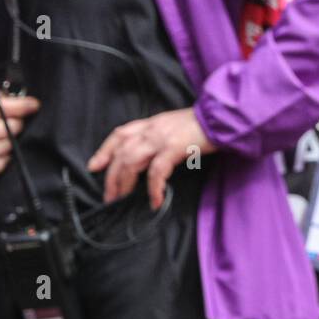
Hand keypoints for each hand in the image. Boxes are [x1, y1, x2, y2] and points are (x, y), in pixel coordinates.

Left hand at [88, 107, 216, 209]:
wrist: (223, 117)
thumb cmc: (204, 125)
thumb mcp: (176, 126)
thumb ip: (161, 137)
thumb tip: (151, 156)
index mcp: (152, 123)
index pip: (120, 134)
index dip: (104, 150)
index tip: (95, 166)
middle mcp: (152, 129)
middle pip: (121, 152)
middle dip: (111, 176)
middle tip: (110, 196)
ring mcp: (162, 138)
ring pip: (131, 161)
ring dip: (124, 183)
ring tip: (122, 199)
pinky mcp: (174, 148)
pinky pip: (156, 171)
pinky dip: (153, 188)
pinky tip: (155, 200)